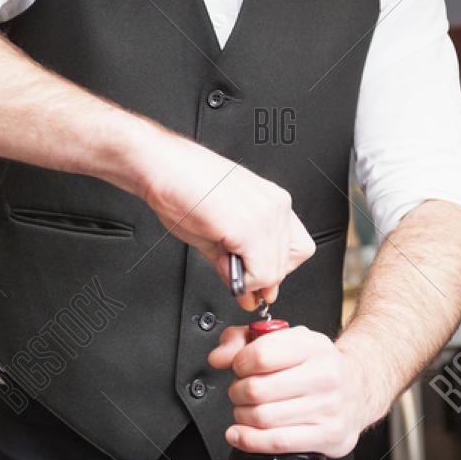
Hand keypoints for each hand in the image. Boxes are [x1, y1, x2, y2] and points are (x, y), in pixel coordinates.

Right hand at [138, 132, 314, 308]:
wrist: (164, 166)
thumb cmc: (184, 187)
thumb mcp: (218, 229)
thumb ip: (238, 264)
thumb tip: (249, 293)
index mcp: (274, 202)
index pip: (296, 251)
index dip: (275, 269)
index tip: (255, 279)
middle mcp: (277, 206)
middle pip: (287, 265)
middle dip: (259, 277)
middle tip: (231, 267)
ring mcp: (266, 217)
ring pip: (275, 273)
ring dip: (248, 278)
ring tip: (224, 257)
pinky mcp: (250, 229)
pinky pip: (260, 274)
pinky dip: (241, 280)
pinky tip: (223, 261)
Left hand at [207, 323, 371, 456]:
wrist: (359, 390)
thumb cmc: (316, 366)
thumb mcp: (285, 341)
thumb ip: (243, 340)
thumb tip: (219, 357)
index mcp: (314, 346)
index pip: (261, 355)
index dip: (239, 364)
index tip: (240, 368)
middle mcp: (325, 375)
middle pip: (257, 389)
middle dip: (238, 392)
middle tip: (241, 391)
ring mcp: (329, 408)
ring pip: (263, 417)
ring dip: (242, 416)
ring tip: (246, 410)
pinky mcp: (329, 435)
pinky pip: (278, 442)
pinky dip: (250, 440)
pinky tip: (242, 434)